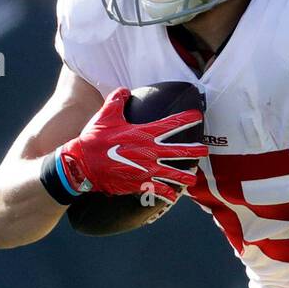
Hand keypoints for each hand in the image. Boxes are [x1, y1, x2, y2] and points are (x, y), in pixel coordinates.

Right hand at [57, 88, 207, 200]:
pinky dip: (167, 194)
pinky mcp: (140, 184)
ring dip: (185, 177)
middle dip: (195, 151)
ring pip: (173, 175)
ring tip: (193, 180)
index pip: (171, 124)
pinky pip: (158, 190)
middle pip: (179, 152)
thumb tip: (125, 90)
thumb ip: (117, 99)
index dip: (187, 119)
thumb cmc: (94, 139)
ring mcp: (146, 170)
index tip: (198, 116)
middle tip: (205, 150)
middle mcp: (149, 152)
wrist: (83, 165)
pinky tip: (173, 197)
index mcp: (144, 134)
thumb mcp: (105, 115)